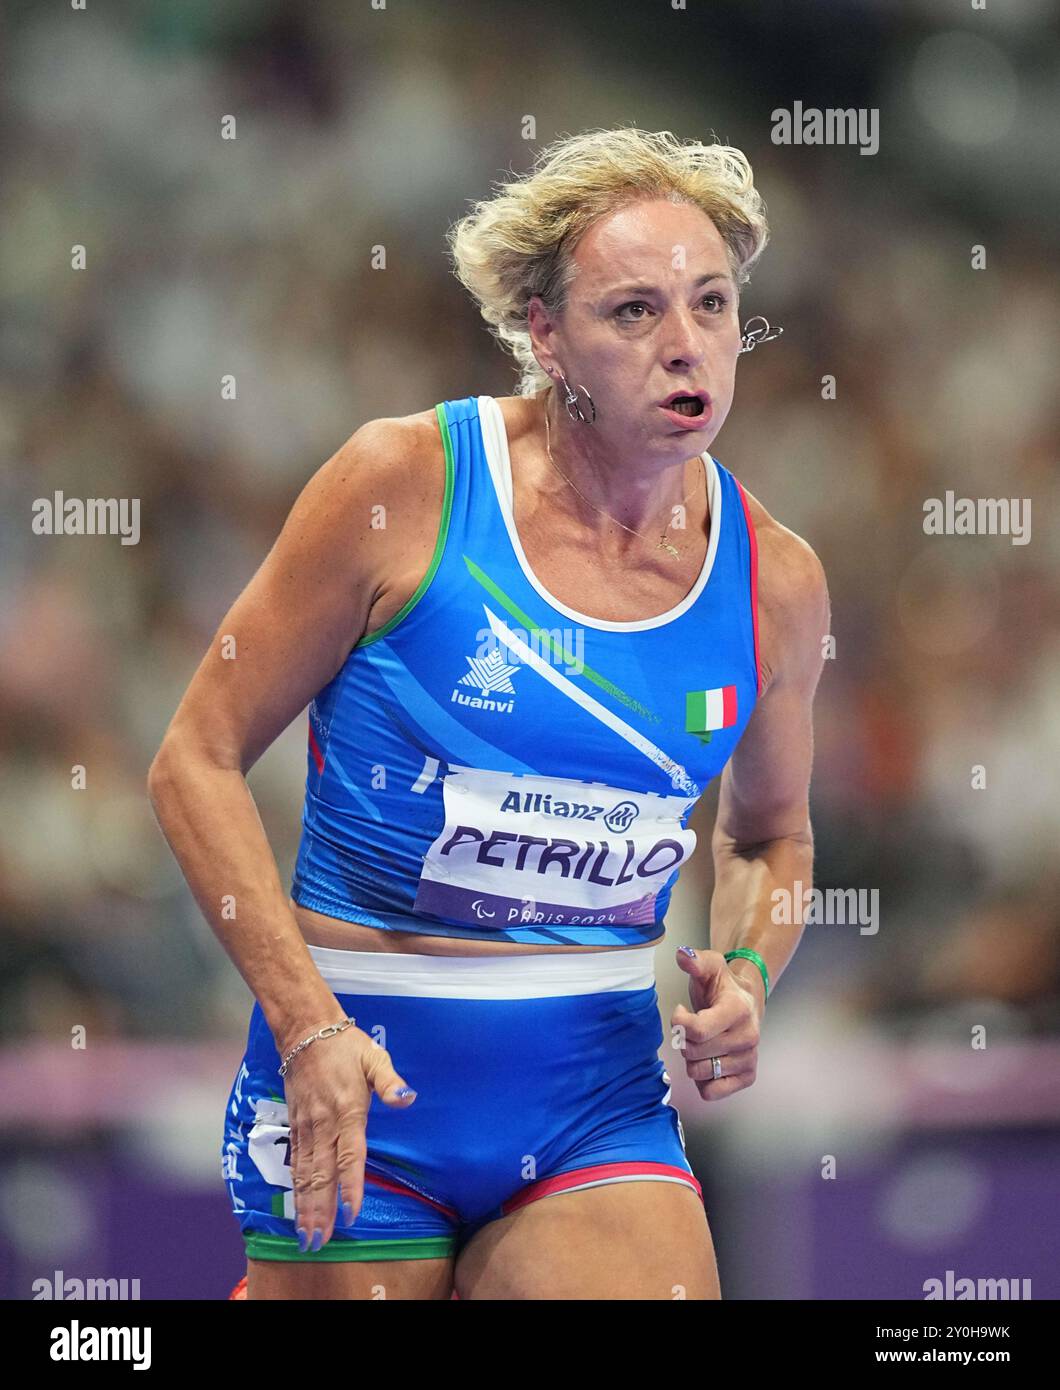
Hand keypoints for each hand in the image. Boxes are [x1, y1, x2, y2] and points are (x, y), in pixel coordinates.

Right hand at [279, 1018, 416, 1251]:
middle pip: (322, 1174)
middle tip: (321, 1240)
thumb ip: (390, 1082)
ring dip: (306, 1206)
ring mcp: (307, 1126)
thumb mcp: (374, 1057)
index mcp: (347, 1110)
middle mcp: (324, 1123)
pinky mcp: (295, 1124)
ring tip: (307, 1234)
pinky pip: (296, 1162)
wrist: (305, 1031)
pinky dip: (296, 1188)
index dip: (351, 1186)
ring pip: (305, 1173)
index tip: (352, 1213)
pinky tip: (298, 1208)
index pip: (350, 1156)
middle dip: (322, 1209)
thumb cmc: (346, 1045)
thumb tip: (408, 1098)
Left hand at [670, 947, 762, 1102]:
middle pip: (694, 1053)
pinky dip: (704, 1081)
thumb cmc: (722, 986)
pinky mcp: (748, 1076)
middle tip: (692, 1029)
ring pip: (700, 1074)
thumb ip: (695, 960)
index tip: (681, 1012)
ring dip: (693, 1061)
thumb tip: (683, 955)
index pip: (698, 1030)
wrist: (745, 1002)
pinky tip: (709, 1061)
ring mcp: (749, 1058)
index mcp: (738, 1009)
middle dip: (684, 1041)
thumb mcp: (710, 966)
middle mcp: (748, 1036)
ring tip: (702, 1044)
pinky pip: (712, 1092)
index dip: (679, 1022)